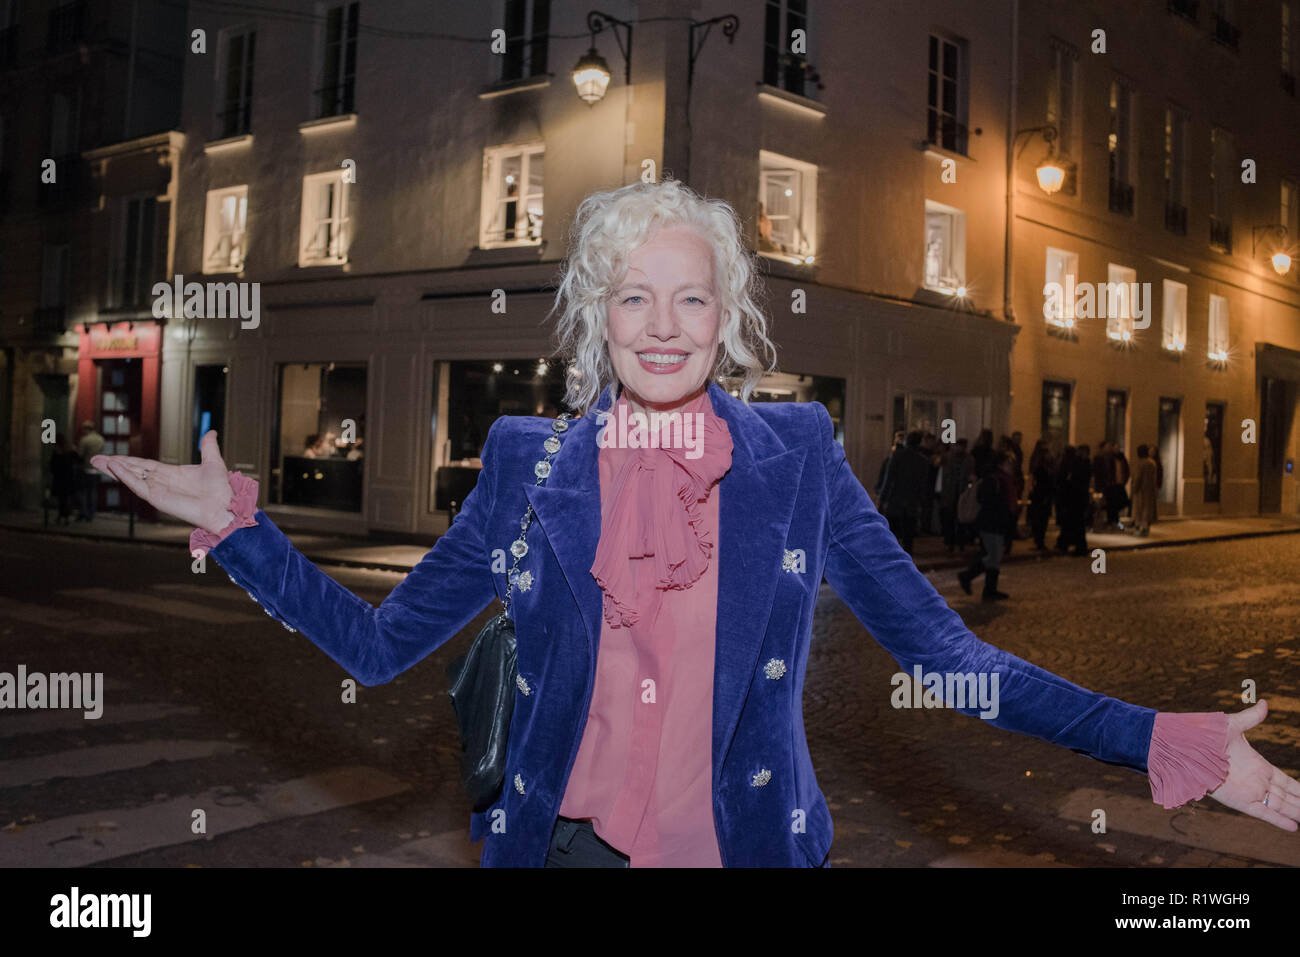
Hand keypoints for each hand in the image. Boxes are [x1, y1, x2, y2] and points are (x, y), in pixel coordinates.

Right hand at [90, 430, 234, 534]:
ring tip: (98, 462)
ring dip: (115, 469)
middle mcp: (162, 482)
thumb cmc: (221, 489)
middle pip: (133, 471)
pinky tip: (114, 467)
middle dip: (114, 464)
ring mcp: (158, 491)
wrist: (225, 505)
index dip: (128, 460)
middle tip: (95, 459)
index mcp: (172, 474)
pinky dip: (126, 476)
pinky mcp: (157, 498)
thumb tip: (211, 432)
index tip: (113, 456)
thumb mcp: (213, 462)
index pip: (144, 465)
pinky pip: (138, 485)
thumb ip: (208, 447)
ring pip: (131, 477)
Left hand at [1207, 700, 1299, 830]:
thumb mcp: (1233, 725)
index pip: (1284, 781)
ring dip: (1294, 812)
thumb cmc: (1207, 735)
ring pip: (1278, 806)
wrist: (1187, 749)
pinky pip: (1263, 813)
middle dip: (1299, 803)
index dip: (1297, 788)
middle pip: (1285, 796)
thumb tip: (1264, 702)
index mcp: (1258, 765)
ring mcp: (1250, 791)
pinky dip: (1278, 820)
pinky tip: (1293, 826)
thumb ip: (1251, 718)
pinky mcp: (1241, 801)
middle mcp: (1257, 780)